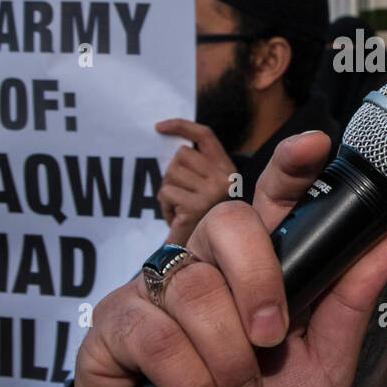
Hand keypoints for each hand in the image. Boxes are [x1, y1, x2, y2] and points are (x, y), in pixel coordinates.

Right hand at [74, 131, 386, 386]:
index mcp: (257, 267)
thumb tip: (386, 242)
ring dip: (228, 358)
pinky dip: (189, 382)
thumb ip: (348, 307)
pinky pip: (154, 333)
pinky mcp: (113, 328)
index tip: (315, 145)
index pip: (271, 200)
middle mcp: (204, 266)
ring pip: (195, 287)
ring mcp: (154, 292)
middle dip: (259, 282)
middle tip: (272, 337)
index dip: (290, 166)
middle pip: (228, 222)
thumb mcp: (324, 370)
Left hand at [155, 119, 237, 245]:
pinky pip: (167, 192)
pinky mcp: (197, 205)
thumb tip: (173, 145)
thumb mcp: (203, 190)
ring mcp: (213, 191)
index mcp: (227, 170)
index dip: (181, 126)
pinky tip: (175, 219)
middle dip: (171, 174)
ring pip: (171, 173)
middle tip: (177, 197)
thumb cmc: (200, 223)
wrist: (204, 260)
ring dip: (166, 193)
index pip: (204, 136)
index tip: (159, 127)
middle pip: (181, 154)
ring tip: (177, 210)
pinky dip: (164, 206)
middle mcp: (225, 178)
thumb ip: (194, 168)